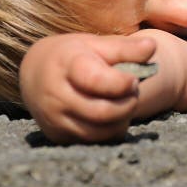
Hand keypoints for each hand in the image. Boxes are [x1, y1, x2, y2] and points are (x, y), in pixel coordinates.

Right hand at [19, 33, 155, 143]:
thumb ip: (124, 47)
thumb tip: (152, 47)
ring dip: (121, 119)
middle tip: (134, 92)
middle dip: (127, 103)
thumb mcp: (95, 44)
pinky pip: (92, 141)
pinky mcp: (57, 135)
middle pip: (102, 112)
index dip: (122, 83)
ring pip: (98, 132)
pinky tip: (113, 115)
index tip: (134, 79)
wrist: (35, 72)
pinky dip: (109, 131)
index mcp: (67, 65)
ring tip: (125, 102)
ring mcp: (54, 118)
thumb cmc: (73, 55)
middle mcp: (56, 94)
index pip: (96, 81)